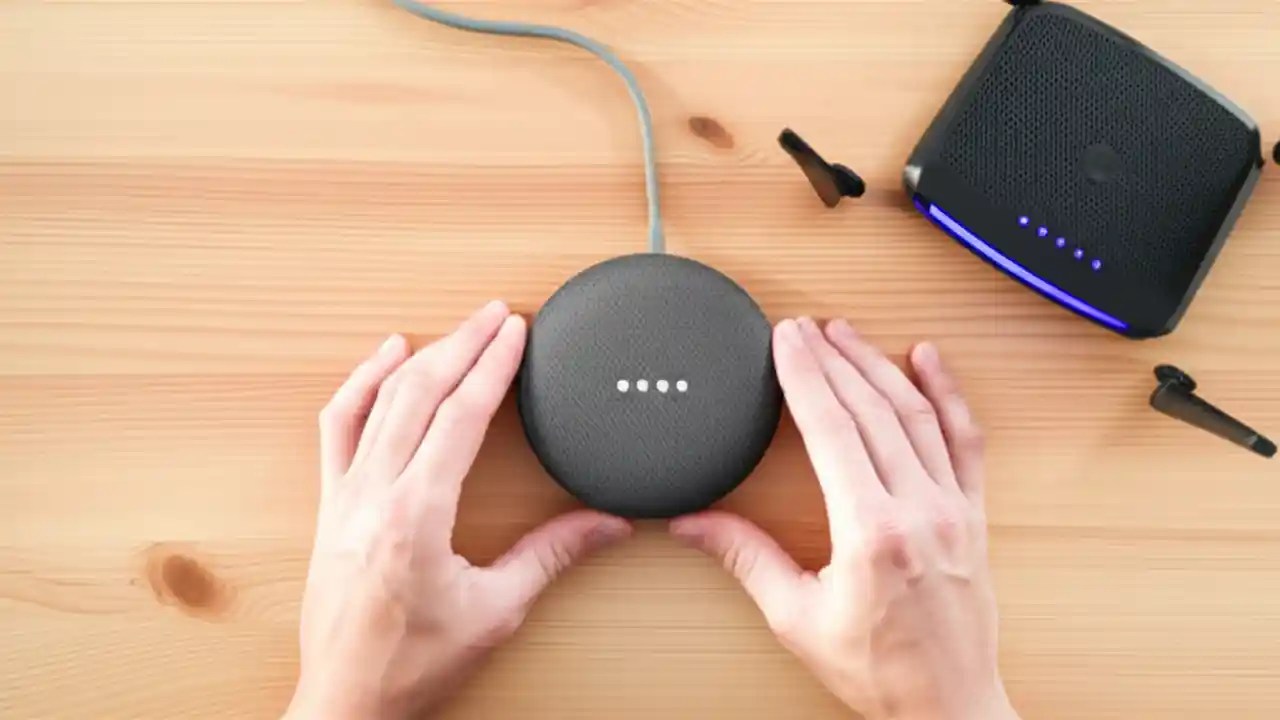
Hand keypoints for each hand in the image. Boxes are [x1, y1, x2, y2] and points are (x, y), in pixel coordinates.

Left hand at [287, 301, 631, 719]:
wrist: (347, 702)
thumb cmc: (412, 665)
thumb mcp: (495, 611)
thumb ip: (552, 556)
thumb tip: (606, 525)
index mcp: (416, 516)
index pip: (460, 418)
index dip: (491, 367)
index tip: (513, 332)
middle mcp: (372, 496)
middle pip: (418, 394)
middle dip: (461, 346)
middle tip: (494, 316)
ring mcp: (343, 497)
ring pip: (376, 403)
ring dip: (417, 358)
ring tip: (450, 329)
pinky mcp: (329, 506)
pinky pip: (337, 428)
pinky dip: (359, 387)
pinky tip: (378, 363)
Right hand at [670, 318, 1016, 719]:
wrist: (950, 707)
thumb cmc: (879, 673)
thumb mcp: (797, 619)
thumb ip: (746, 559)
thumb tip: (694, 523)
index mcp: (870, 533)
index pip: (832, 430)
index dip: (805, 377)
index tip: (787, 340)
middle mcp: (918, 511)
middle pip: (871, 410)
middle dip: (833, 360)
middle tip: (804, 328)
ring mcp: (952, 509)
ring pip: (915, 415)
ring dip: (878, 366)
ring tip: (847, 334)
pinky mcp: (973, 515)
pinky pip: (966, 440)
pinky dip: (948, 395)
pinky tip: (928, 362)